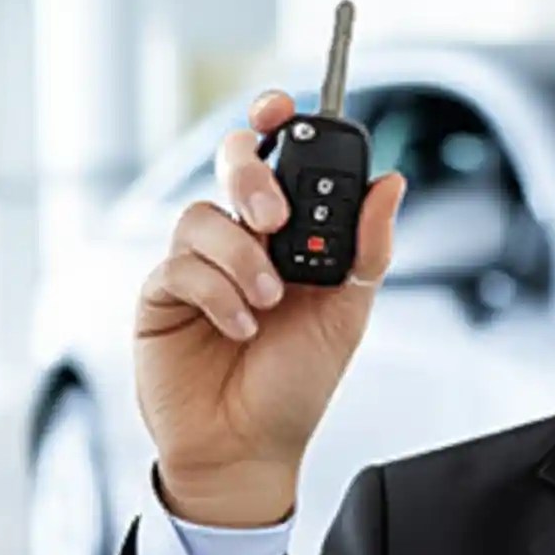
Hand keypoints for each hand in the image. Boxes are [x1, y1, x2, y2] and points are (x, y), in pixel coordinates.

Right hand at [133, 90, 405, 526]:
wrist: (252, 445)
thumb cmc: (298, 380)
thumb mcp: (350, 311)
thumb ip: (369, 247)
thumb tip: (392, 182)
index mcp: (290, 233)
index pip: (279, 159)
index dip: (275, 122)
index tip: (285, 109)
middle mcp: (241, 237)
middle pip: (231, 164)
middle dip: (252, 180)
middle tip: (275, 219)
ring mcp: (198, 262)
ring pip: (201, 215)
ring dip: (240, 257)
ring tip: (267, 303)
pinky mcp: (162, 293)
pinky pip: (179, 265)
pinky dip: (216, 292)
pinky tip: (239, 326)